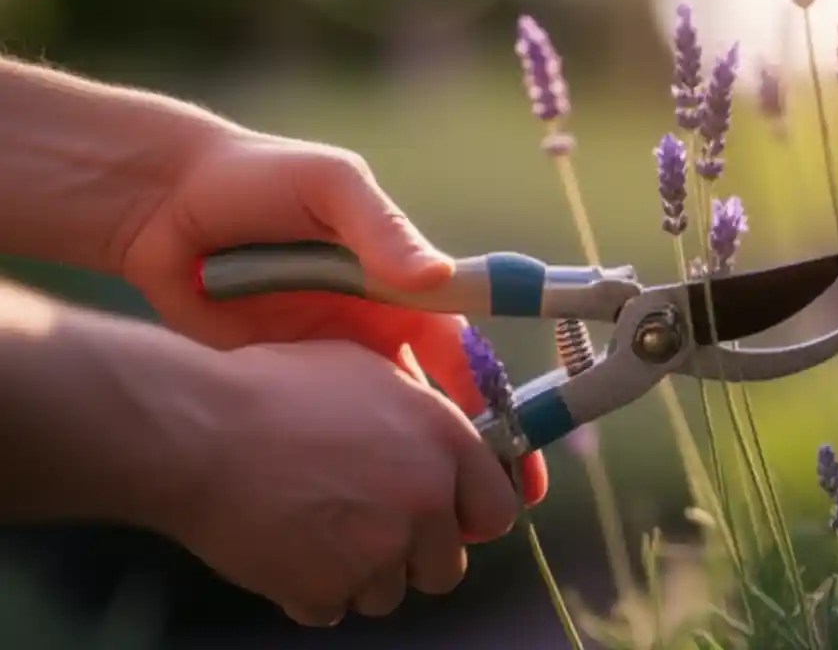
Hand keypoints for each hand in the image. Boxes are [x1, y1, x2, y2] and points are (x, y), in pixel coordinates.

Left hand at [120, 126, 546, 503]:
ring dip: (416, 466)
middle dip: (473, 448)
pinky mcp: (284, 378)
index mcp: (400, 281)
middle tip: (501, 505)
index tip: (522, 437)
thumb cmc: (255, 177)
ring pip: (386, 422)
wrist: (158, 204)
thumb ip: (381, 230)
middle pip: (436, 396)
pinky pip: (326, 424)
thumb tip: (438, 275)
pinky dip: (350, 462)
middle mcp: (375, 323)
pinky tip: (368, 502)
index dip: (495, 390)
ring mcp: (330, 357)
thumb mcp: (330, 187)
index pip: (461, 344)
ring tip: (445, 521)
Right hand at [168, 339, 518, 625]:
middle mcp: (423, 501)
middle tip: (367, 526)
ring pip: (388, 593)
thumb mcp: (368, 371)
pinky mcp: (326, 590)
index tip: (446, 518)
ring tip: (314, 527)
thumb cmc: (276, 388)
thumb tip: (438, 446)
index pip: (498, 511)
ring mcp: (377, 552)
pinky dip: (310, 589)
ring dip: (359, 574)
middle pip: (446, 567)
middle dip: (413, 555)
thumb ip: (419, 416)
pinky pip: (332, 607)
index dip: (469, 517)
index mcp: (443, 441)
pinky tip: (284, 546)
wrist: (199, 431)